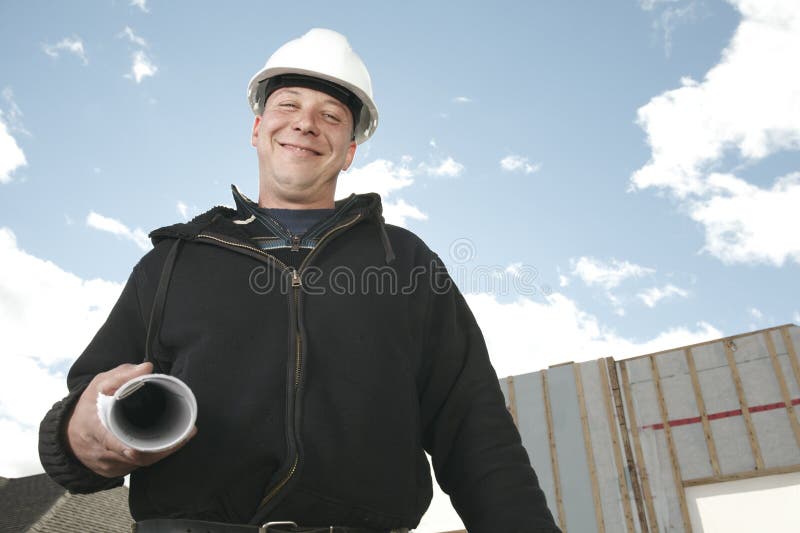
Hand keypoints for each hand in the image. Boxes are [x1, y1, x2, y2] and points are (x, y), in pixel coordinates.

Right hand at [65, 362, 197, 477]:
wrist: (68, 433)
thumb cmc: (88, 407)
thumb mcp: (99, 385)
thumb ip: (122, 375)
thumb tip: (146, 367)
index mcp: (94, 430)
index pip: (113, 443)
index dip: (132, 447)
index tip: (155, 442)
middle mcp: (101, 453)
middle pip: (135, 457)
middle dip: (162, 449)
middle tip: (186, 434)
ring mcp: (107, 466)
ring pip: (138, 464)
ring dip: (161, 452)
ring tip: (182, 436)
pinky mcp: (113, 472)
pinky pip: (135, 467)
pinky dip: (151, 457)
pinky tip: (166, 445)